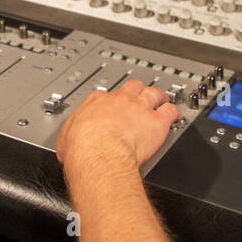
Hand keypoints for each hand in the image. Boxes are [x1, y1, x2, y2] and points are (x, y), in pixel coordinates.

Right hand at [56, 79, 180, 173]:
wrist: (99, 153)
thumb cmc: (82, 149)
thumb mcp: (66, 139)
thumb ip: (71, 135)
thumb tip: (67, 143)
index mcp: (97, 103)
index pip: (106, 95)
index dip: (112, 100)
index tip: (112, 105)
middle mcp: (120, 102)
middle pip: (132, 87)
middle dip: (137, 89)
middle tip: (140, 93)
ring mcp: (140, 109)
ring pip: (153, 94)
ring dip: (159, 96)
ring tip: (163, 98)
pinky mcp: (156, 122)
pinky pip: (169, 111)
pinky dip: (174, 113)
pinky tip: (176, 116)